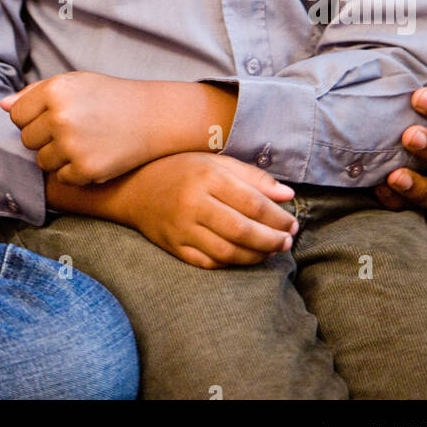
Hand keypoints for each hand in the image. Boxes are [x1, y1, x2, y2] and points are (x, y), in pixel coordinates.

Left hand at [1, 72, 159, 184]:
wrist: (151, 116)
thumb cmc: (108, 97)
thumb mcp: (74, 83)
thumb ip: (35, 93)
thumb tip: (3, 105)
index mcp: (55, 91)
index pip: (17, 115)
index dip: (32, 118)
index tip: (52, 117)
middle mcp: (60, 117)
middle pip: (27, 140)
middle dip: (44, 138)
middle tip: (72, 130)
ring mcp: (72, 145)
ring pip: (42, 162)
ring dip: (58, 157)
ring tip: (83, 142)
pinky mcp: (85, 170)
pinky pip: (62, 177)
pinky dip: (74, 171)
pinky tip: (93, 155)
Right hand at [118, 152, 298, 268]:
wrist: (133, 187)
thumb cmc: (181, 169)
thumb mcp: (215, 162)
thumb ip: (253, 178)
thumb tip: (288, 196)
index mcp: (207, 177)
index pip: (252, 202)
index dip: (278, 217)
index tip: (293, 222)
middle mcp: (193, 203)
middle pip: (242, 230)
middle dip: (272, 239)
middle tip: (288, 241)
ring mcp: (181, 228)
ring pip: (228, 252)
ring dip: (256, 255)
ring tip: (272, 251)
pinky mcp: (174, 247)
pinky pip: (209, 263)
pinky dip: (232, 264)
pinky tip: (246, 257)